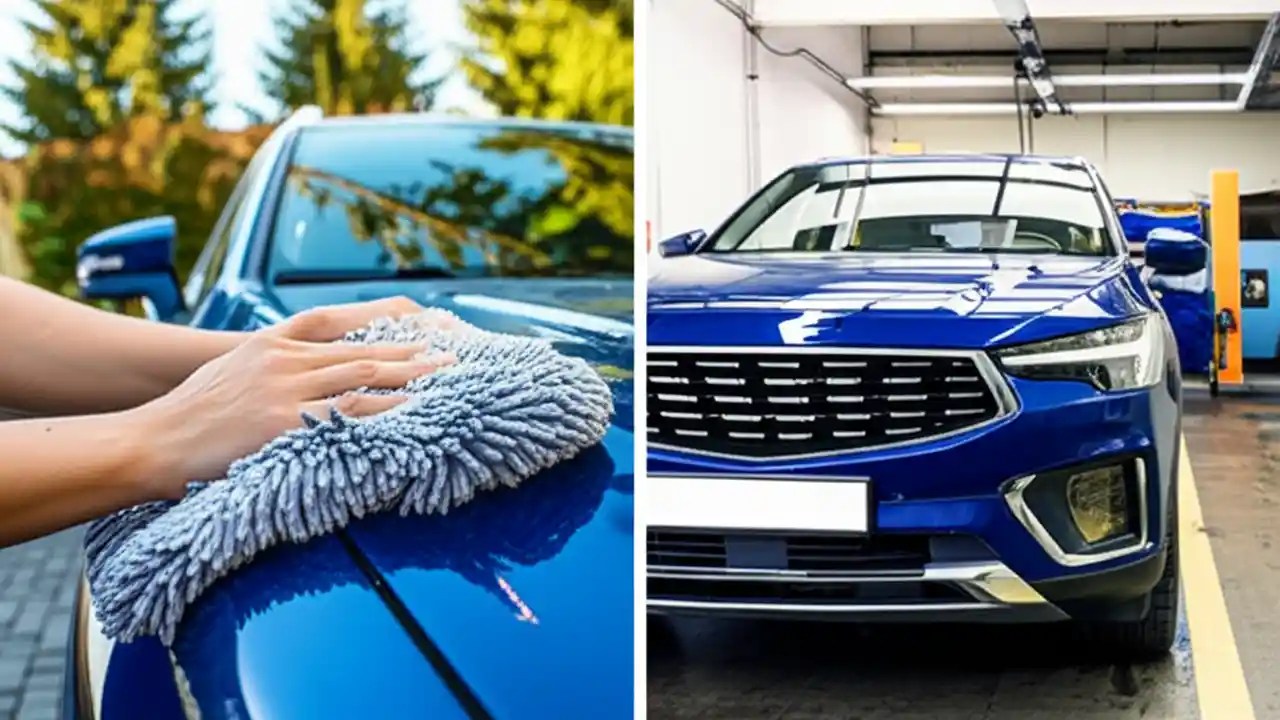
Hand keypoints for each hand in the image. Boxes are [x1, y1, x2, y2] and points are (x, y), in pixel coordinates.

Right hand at [133, 297, 454, 495]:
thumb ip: (276, 360)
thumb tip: (315, 366)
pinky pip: (346, 421)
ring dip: (409, 380)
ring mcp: (285, 394)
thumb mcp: (234, 367)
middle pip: (362, 353)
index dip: (385, 325)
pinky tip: (412, 417)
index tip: (421, 324)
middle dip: (412, 354)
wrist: (153, 440)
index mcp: (273, 344)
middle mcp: (284, 362)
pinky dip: (384, 416)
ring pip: (362, 381)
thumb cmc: (194, 411)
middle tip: (453, 354)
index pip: (342, 326)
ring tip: (446, 380)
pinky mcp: (283, 428)